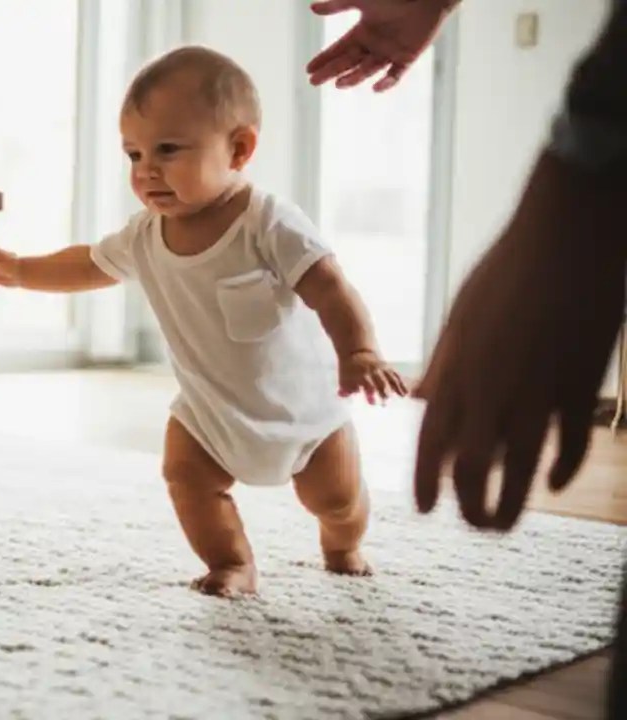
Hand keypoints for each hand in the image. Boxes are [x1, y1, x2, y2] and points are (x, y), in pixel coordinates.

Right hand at [306, 0, 457, 91]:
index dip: (324, 59)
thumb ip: (337, 5)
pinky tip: (375, 88)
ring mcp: (390, 52)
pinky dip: (387, 83)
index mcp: (363, 31)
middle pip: (348, 62)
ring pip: (367, 70)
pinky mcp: (408, 57)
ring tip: (338, 84)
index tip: (308, 69)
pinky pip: (396, 74)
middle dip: (330, 71)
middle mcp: (374, 44)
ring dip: (353, 77)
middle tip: (313, 81)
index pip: (338, 49)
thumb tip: (312, 8)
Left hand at [339, 349, 407, 402]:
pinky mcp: (388, 368)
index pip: (367, 385)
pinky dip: (401, 384)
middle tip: (386, 404)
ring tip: (401, 397)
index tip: (372, 403)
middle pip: (381, 382)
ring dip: (396, 388)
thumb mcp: (344, 377)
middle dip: (384, 393)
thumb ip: (344, 387)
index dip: (369, 394)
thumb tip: (341, 395)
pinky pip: (396, 376)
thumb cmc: (349, 369)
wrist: (357, 352)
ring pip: (391, 378)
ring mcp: (382, 369)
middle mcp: (373, 371)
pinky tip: (405, 393)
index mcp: (362, 374)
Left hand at [414, 152, 625, 529]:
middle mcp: (491, 392)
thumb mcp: (462, 318)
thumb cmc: (508, 271)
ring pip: (520, 471)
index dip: (426, 484)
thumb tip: (422, 396)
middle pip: (473, 471)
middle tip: (471, 524)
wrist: (568, 238)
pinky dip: (558, 471)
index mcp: (456, 373)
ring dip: (509, 506)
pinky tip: (550, 484)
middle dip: (468, 506)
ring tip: (502, 525)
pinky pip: (569, 445)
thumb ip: (443, 365)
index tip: (426, 509)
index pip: (431, 446)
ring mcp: (538, 394)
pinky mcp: (581, 389)